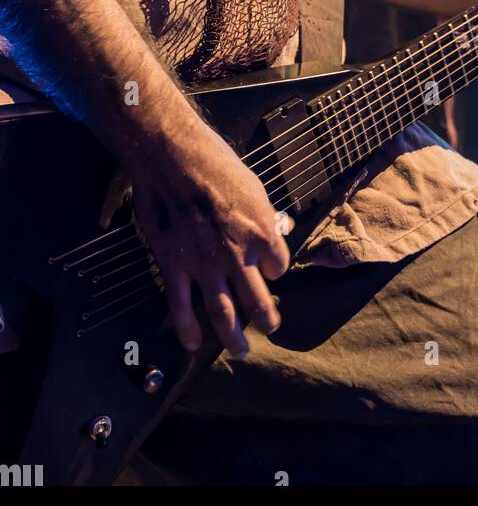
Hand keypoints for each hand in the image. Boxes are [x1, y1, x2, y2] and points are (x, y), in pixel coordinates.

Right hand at [132, 122, 291, 355]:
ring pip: (224, 314)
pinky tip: (192, 345)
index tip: (270, 270)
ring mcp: (204, 265)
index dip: (275, 270)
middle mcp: (237, 255)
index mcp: (261, 231)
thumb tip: (273, 230)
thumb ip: (262, 216)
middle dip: (266, 319)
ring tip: (241, 349)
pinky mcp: (173, 267)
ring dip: (234, 336)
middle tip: (270, 328)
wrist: (170, 155)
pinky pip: (182, 307)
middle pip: (257, 300)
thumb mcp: (253, 186)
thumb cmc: (214, 161)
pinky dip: (187, 330)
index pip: (278, 266)